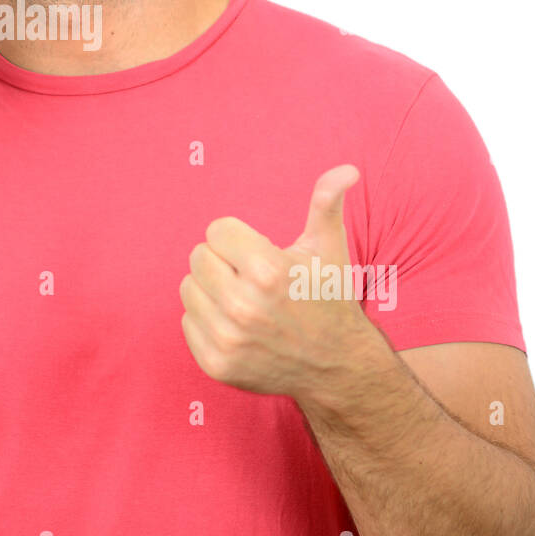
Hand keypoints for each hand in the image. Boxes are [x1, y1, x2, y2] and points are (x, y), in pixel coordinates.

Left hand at [179, 165, 381, 400]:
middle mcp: (244, 307)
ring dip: (212, 290)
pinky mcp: (216, 364)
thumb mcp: (328, 248)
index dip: (239, 239)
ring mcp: (228, 339)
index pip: (216, 230)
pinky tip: (237, 326)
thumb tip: (347, 169)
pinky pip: (187, 322)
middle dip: (224, 262)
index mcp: (268, 271)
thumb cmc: (327, 297)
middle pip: (198, 257)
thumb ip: (327, 203)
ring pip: (189, 288)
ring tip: (244, 300)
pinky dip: (207, 321)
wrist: (337, 366)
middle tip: (252, 279)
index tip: (260, 254)